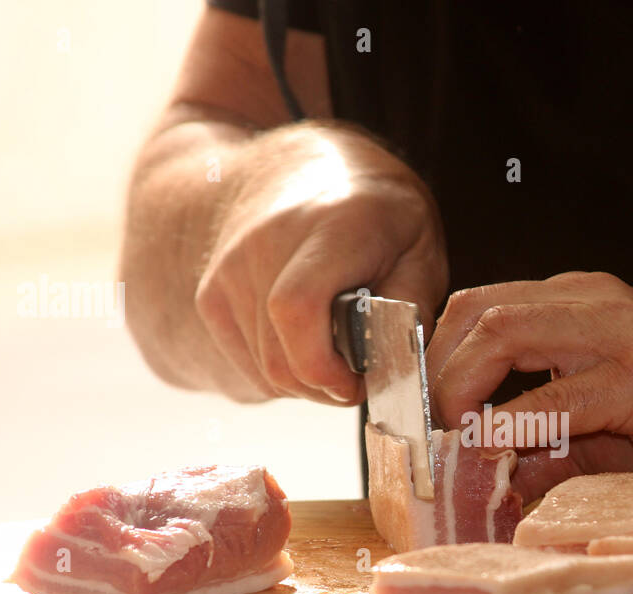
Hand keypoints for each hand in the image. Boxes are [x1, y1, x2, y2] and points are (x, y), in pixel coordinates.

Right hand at [195, 123, 446, 402]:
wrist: (303, 167)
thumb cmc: (376, 213)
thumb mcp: (421, 247)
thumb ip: (409, 306)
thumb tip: (390, 367)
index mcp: (330, 225)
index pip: (297, 309)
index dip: (324, 367)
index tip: (357, 381)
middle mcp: (265, 242)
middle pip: (279, 358)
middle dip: (325, 387)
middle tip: (357, 376)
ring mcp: (229, 268)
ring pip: (263, 371)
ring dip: (306, 381)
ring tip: (336, 350)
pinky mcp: (212, 293)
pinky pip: (246, 364)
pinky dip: (280, 372)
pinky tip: (306, 343)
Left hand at [427, 271, 632, 497]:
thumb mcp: (600, 416)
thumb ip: (538, 436)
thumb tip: (475, 473)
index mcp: (574, 301)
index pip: (477, 308)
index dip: (434, 358)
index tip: (418, 412)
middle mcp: (590, 303)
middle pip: (477, 313)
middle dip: (434, 375)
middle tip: (427, 432)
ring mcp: (618, 335)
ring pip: (503, 333)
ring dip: (459, 390)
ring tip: (451, 438)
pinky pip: (560, 397)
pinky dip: (512, 422)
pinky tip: (492, 446)